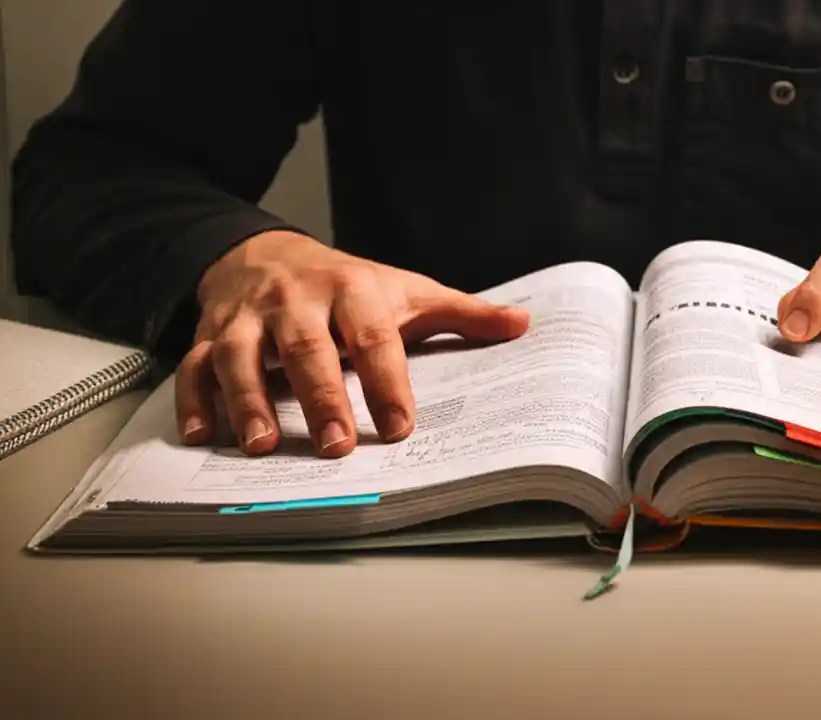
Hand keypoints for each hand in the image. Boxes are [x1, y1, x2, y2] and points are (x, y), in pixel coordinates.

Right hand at [176, 231, 528, 456]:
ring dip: (250, 401)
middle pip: (308, 349)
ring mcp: (248, 320)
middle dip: (321, 398)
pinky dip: (195, 402)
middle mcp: (296, 302)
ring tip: (264, 447)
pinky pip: (193, 368)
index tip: (403, 425)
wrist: (268, 253)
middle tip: (338, 446)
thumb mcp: (406, 292)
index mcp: (351, 290)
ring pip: (241, 357)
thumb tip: (522, 325)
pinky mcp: (209, 336)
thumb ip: (462, 314)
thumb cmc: (348, 286)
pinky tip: (206, 437)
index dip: (387, 381)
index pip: (373, 337)